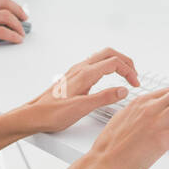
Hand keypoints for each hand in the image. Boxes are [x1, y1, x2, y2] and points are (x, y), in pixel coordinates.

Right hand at [0, 0, 27, 44]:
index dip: (5, 2)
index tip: (11, 8)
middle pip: (4, 1)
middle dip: (17, 9)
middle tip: (23, 16)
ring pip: (6, 15)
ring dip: (18, 23)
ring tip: (21, 30)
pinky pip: (2, 31)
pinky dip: (13, 34)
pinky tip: (16, 38)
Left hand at [22, 48, 142, 134]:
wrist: (33, 115)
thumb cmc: (52, 113)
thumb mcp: (81, 108)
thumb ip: (103, 98)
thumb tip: (122, 90)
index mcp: (85, 74)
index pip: (114, 63)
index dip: (128, 71)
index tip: (134, 84)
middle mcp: (80, 69)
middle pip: (109, 53)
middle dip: (126, 61)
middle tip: (134, 75)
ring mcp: (76, 71)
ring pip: (102, 56)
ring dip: (117, 62)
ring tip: (126, 74)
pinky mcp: (74, 77)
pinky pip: (95, 63)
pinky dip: (107, 66)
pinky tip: (108, 78)